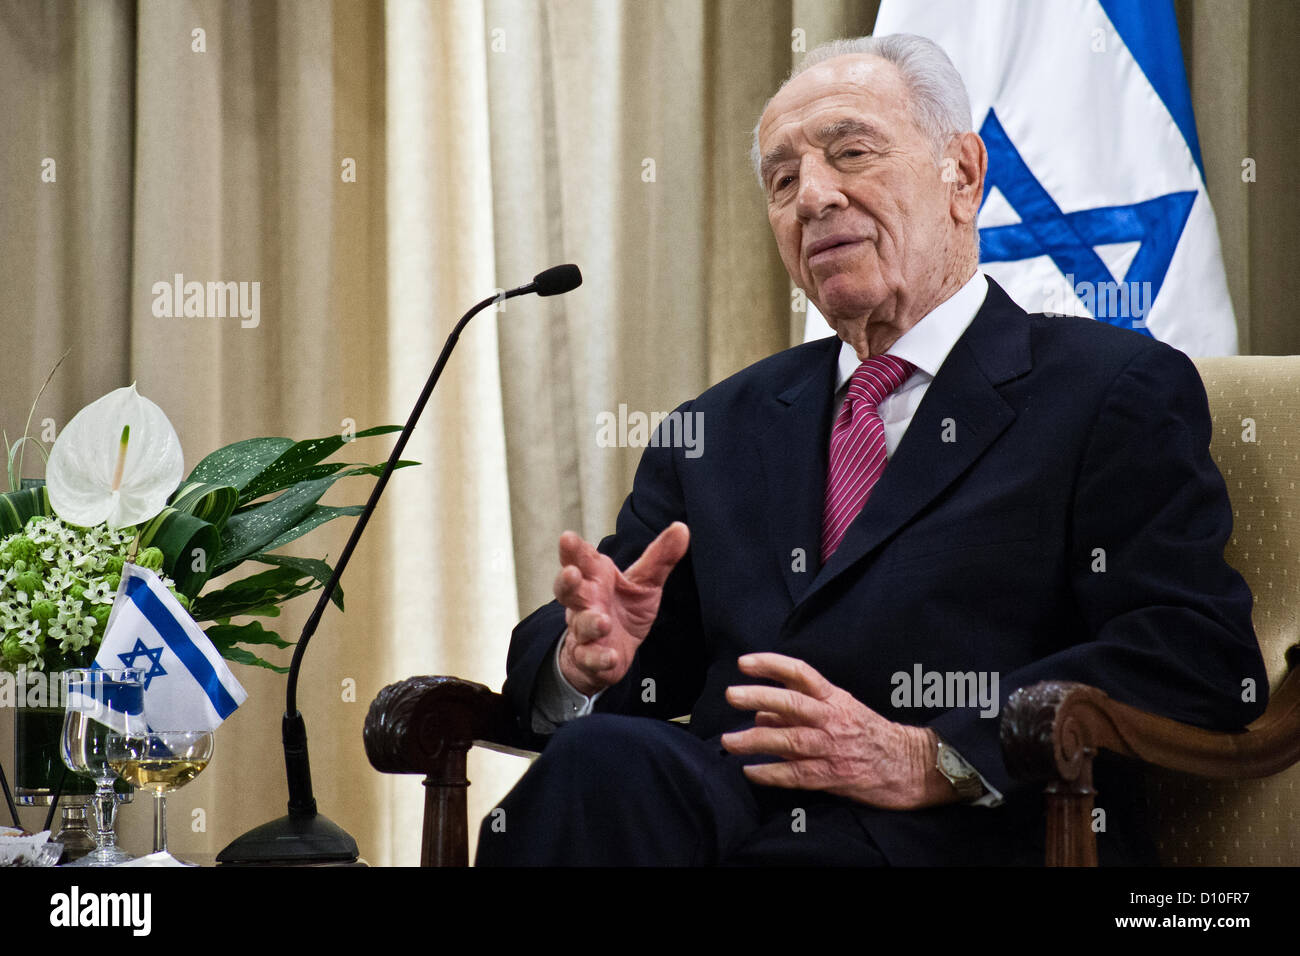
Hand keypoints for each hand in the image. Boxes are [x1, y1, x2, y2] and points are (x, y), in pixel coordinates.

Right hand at [553, 522, 689, 696]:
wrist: (610, 650)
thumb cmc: (623, 608)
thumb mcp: (644, 582)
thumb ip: (660, 557)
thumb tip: (682, 527)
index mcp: (595, 578)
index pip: (581, 560)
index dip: (573, 549)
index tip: (567, 538)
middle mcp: (584, 602)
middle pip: (568, 590)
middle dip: (567, 581)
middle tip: (571, 573)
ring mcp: (584, 631)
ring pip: (580, 625)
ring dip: (589, 622)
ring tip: (603, 621)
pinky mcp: (590, 658)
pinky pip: (589, 659)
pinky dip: (599, 658)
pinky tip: (611, 656)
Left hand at [720, 653, 955, 809]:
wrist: (911, 765)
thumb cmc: (872, 735)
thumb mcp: (842, 710)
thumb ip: (803, 709)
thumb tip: (761, 713)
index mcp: (835, 698)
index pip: (801, 673)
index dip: (771, 664)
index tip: (744, 663)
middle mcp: (833, 719)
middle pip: (791, 703)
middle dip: (758, 697)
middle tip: (731, 695)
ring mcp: (833, 748)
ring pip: (790, 740)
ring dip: (755, 740)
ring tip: (729, 741)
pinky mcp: (834, 775)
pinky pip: (797, 774)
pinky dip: (771, 773)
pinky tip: (751, 771)